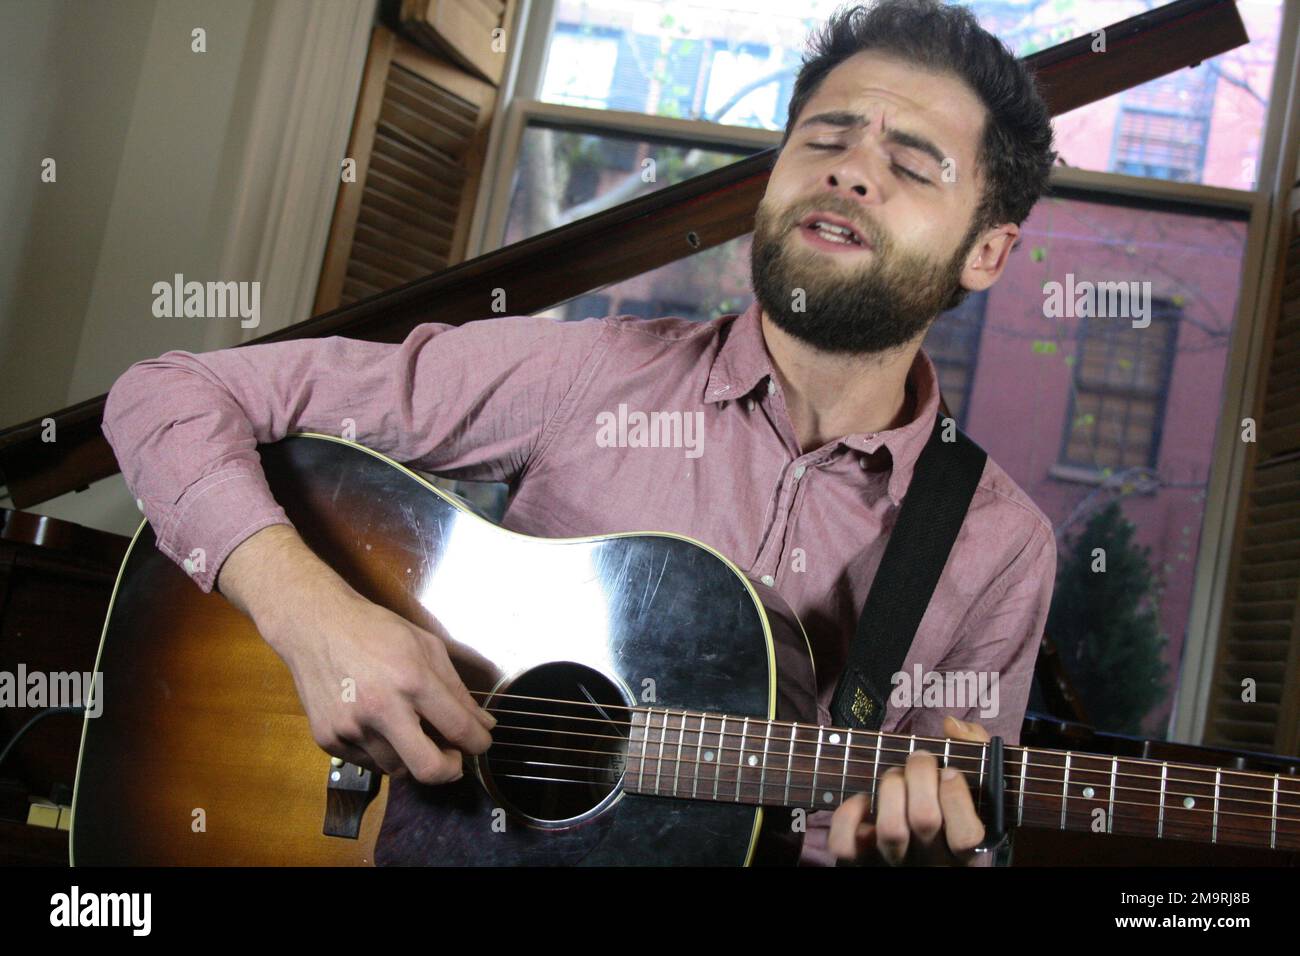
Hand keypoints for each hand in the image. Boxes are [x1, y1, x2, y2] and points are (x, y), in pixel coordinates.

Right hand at [262, 583, 495, 784]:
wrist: (315, 625)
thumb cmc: (374, 630)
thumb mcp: (426, 646)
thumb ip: (457, 689)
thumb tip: (483, 723)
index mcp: (411, 680)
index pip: (459, 728)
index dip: (479, 743)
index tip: (481, 743)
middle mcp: (381, 708)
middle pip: (429, 769)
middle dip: (451, 770)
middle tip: (454, 758)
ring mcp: (351, 727)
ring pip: (398, 769)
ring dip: (413, 757)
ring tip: (413, 732)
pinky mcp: (328, 738)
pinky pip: (368, 763)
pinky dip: (383, 752)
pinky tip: (381, 727)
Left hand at [828, 715, 990, 864]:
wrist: (918, 846)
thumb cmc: (951, 801)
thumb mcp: (976, 777)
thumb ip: (974, 743)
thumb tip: (951, 725)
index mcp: (962, 850)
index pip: (966, 836)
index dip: (956, 796)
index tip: (950, 772)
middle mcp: (931, 860)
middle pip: (924, 820)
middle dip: (919, 775)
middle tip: (918, 760)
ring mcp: (895, 860)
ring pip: (891, 830)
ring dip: (891, 789)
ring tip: (895, 776)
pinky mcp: (862, 858)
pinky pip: (847, 844)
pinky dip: (849, 816)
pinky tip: (862, 801)